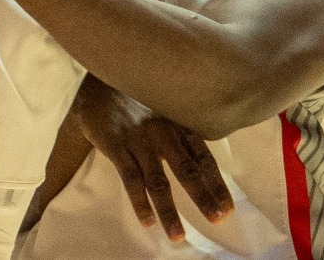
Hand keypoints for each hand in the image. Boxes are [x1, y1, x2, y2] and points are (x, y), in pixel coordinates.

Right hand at [71, 78, 232, 238]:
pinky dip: (139, 201)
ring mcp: (139, 141)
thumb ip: (180, 139)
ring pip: (157, 181)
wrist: (96, 88)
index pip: (204, 160)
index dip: (217, 185)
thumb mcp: (163, 117)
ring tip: (177, 235)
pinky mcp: (116, 145)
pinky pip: (130, 178)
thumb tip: (203, 170)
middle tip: (216, 220)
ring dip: (169, 210)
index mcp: (177, 127)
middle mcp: (162, 134)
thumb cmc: (134, 106)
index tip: (227, 209)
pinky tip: (147, 220)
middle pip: (187, 171)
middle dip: (202, 198)